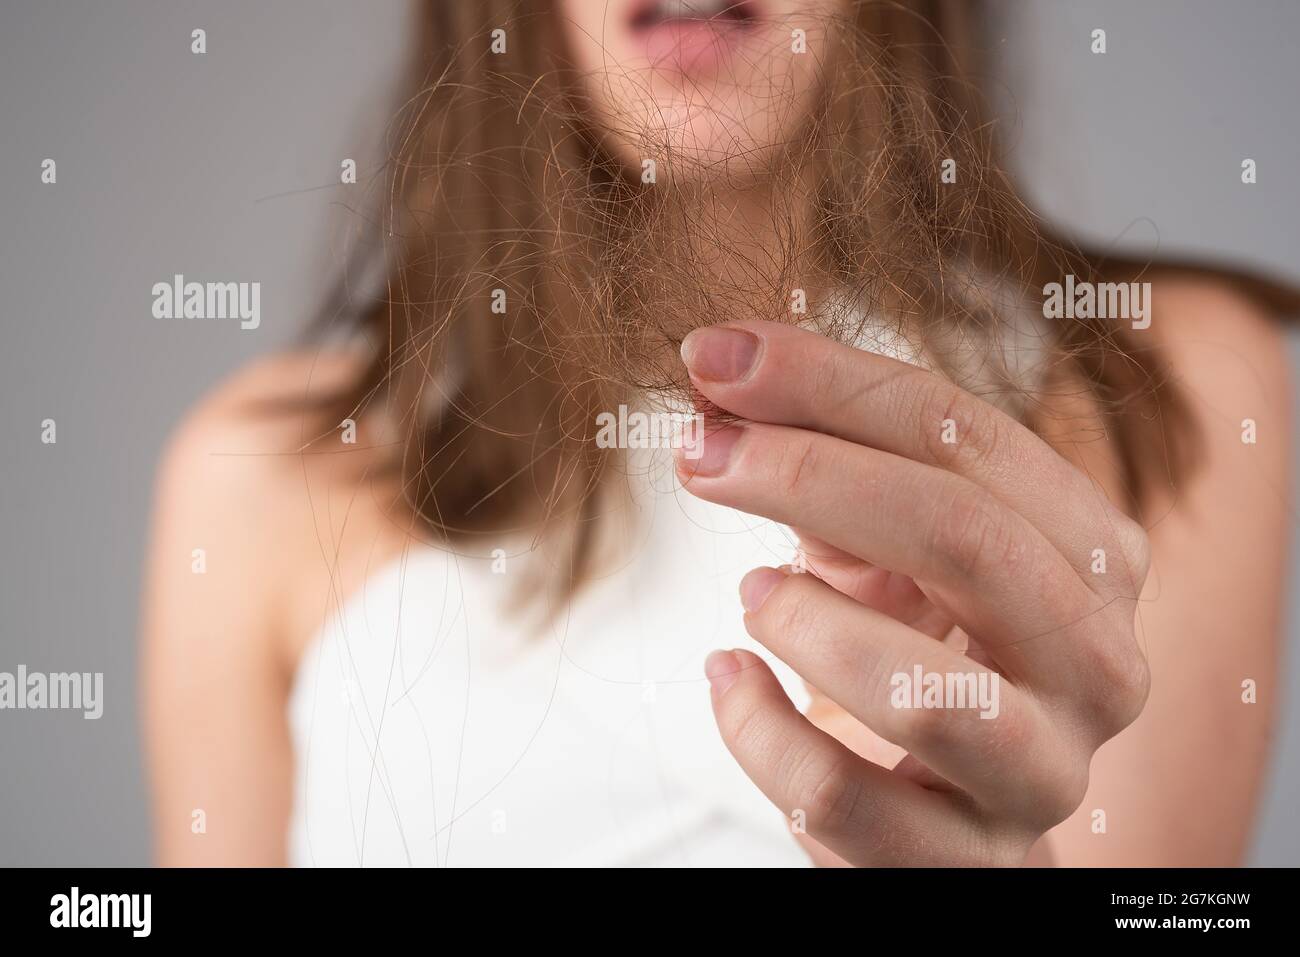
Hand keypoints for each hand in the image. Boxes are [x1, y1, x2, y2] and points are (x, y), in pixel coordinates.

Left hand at [675, 320, 1151, 865]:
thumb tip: (719, 372)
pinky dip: (757, 726)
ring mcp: (1040, 775)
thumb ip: (827, 460)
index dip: (829, 384)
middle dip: (810, 476)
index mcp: (1095, 557)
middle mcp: (1098, 665)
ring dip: (804, 621)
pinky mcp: (961, 863)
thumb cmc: (919, 644)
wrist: (955, 809)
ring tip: (752, 593)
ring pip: (923, 692)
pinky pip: (840, 797)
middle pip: (966, 539)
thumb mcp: (888, 544)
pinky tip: (730, 678)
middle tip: (699, 452)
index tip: (714, 356)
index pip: (968, 438)